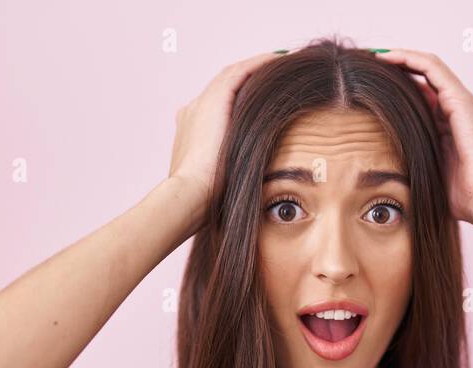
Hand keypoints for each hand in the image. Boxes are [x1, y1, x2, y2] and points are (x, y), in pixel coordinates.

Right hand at [169, 52, 280, 220]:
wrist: (189, 195)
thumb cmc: (205, 202)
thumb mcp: (220, 186)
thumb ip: (233, 178)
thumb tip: (257, 191)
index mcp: (191, 132)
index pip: (218, 110)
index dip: (240, 103)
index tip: (263, 105)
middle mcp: (194, 112)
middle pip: (226, 89)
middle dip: (250, 82)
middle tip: (276, 79)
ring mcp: (202, 103)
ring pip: (234, 76)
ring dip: (258, 69)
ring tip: (282, 65)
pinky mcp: (215, 99)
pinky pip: (242, 72)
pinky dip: (260, 64)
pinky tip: (280, 61)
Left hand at [374, 48, 472, 235]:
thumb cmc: (463, 197)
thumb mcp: (425, 175)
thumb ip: (409, 164)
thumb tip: (379, 171)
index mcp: (445, 127)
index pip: (418, 97)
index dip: (395, 89)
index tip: (367, 88)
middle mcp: (453, 110)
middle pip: (421, 78)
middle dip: (394, 69)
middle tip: (365, 66)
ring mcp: (459, 102)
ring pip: (426, 67)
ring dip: (399, 57)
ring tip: (373, 55)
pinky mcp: (460, 99)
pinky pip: (432, 68)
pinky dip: (410, 59)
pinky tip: (388, 57)